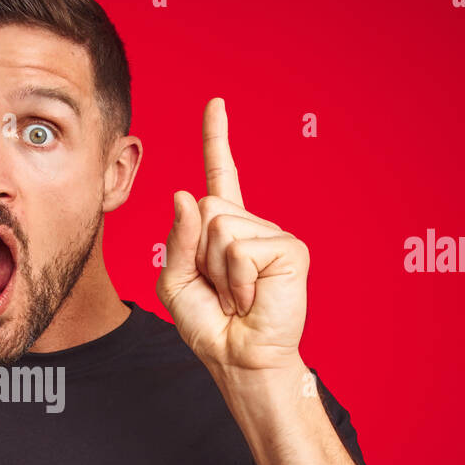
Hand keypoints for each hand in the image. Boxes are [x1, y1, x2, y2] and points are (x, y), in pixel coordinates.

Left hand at [158, 97, 308, 373]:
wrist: (239, 360)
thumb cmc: (209, 325)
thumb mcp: (175, 282)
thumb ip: (177, 240)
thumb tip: (186, 194)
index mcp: (223, 230)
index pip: (221, 176)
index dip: (217, 139)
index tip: (216, 104)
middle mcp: (250, 226)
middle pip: (206, 208)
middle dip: (199, 254)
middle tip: (220, 290)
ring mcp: (272, 235)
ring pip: (220, 227)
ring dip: (218, 271)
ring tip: (236, 296)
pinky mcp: (289, 249)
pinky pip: (241, 248)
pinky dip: (236, 280)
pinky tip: (251, 298)